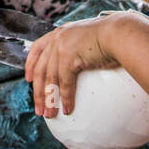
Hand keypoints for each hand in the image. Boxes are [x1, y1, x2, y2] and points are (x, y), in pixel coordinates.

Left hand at [25, 12, 142, 117]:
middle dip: (38, 92)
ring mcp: (62, 47)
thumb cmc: (112, 38)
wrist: (120, 34)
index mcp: (60, 33)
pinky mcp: (69, 58)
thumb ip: (78, 48)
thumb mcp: (88, 39)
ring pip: (50, 79)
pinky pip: (64, 83)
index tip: (27, 79)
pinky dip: (66, 98)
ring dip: (49, 100)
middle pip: (40, 69)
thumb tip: (78, 63)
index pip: (37, 48)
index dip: (30, 64)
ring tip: (50, 115)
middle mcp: (58, 38)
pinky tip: (68, 109)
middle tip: (39, 108)